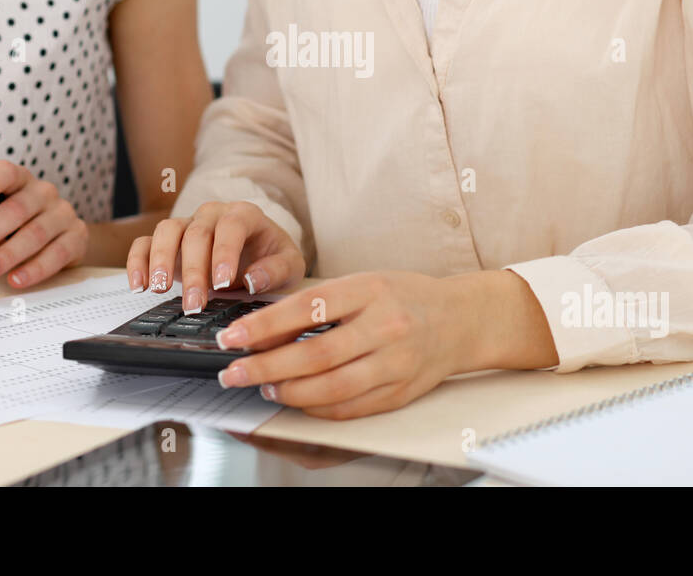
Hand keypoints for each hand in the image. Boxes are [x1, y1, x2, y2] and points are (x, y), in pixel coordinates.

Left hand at [0, 160, 87, 287]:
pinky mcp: (77, 236)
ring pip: (36, 233)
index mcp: (18, 180)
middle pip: (17, 209)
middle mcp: (43, 192)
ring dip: (8, 254)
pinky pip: (58, 253)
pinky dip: (35, 269)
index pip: (5, 172)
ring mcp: (63, 213)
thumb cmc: (6, 230)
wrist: (49, 246)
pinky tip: (16, 279)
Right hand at [127, 201, 305, 313]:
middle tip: (194, 303)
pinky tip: (139, 285)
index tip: (222, 282)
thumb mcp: (289, 267)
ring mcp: (187, 225)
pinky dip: (138, 261)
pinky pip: (145, 242)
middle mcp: (212, 215)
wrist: (258, 254)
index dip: (225, 252)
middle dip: (194, 270)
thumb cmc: (272, 258)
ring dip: (160, 260)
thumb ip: (276, 271)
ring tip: (159, 289)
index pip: (231, 226)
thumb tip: (253, 279)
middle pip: (197, 232)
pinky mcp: (169, 241)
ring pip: (167, 230)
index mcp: (245, 215)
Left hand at [213, 271, 487, 419]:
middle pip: (315, 354)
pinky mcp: (400, 391)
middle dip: (266, 366)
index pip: (307, 308)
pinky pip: (350, 408)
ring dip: (289, 392)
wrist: (459, 319)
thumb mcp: (361, 284)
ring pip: (331, 388)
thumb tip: (261, 330)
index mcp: (370, 289)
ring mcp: (396, 362)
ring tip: (264, 386)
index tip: (232, 337)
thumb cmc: (401, 296)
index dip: (264, 325)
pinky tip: (296, 400)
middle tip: (233, 373)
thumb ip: (316, 305)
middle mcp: (386, 326)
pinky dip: (317, 408)